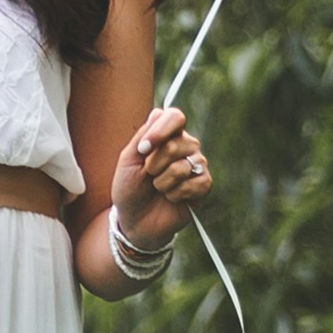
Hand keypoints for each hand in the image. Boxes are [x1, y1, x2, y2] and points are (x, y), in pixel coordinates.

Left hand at [110, 102, 212, 251]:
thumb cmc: (129, 188)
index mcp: (167, 135)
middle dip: (154, 165)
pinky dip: (175, 194)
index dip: (160, 130)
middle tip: (148, 175)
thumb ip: (143, 136)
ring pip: (183, 166)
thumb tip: (158, 112)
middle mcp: (186, 145)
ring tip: (158, 188)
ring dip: (162, 183)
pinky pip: (195, 184)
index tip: (142, 149)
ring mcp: (197, 164)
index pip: (175, 117)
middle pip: (176, 144)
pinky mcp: (204, 185)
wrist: (134, 220)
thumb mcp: (128, 160)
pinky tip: (171, 198)